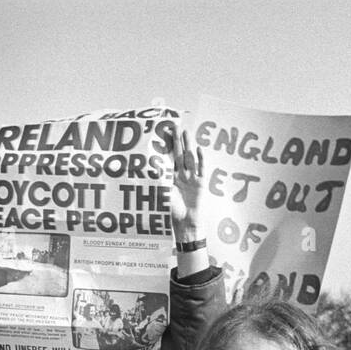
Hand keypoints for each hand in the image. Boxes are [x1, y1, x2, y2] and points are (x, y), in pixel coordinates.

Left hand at [170, 126, 204, 240]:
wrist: (186, 224)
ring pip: (190, 158)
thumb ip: (159, 181)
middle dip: (178, 141)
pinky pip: (201, 169)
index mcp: (172, 177)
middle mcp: (182, 176)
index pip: (170, 157)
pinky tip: (198, 149)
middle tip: (176, 126)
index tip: (165, 132)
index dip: (168, 146)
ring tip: (187, 133)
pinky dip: (200, 159)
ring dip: (188, 146)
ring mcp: (192, 178)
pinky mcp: (201, 184)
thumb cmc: (173, 212)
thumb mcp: (162, 194)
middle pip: (180, 154)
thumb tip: (149, 168)